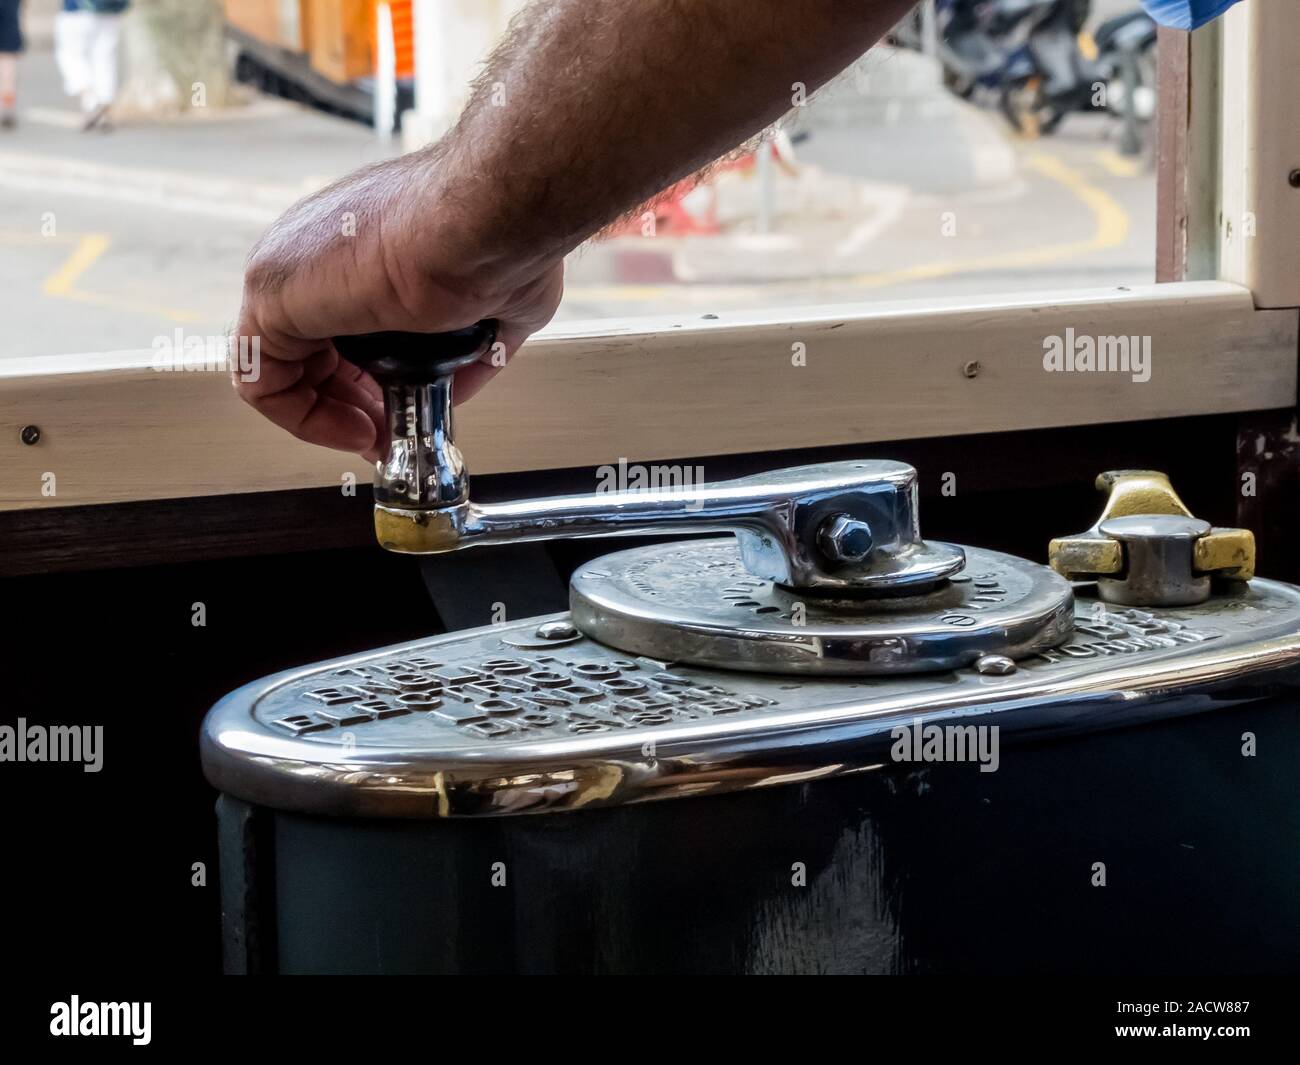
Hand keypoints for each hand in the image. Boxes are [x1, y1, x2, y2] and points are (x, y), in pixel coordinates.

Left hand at [231, 151, 563, 461]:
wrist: (485, 221)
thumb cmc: (500, 242)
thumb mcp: (494, 313)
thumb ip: (467, 352)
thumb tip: (454, 389)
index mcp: (364, 244)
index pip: (340, 325)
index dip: (370, 380)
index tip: (402, 407)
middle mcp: (317, 250)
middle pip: (308, 350)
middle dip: (350, 403)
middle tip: (388, 429)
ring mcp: (288, 268)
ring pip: (281, 366)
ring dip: (325, 415)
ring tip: (373, 434)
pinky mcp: (271, 295)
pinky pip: (260, 378)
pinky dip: (301, 418)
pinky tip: (353, 428)